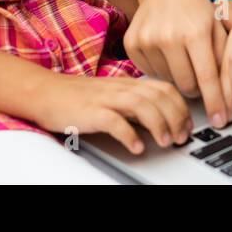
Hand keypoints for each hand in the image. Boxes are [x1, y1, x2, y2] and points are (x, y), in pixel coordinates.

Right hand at [29, 72, 191, 154]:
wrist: (45, 92)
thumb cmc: (78, 97)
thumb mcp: (113, 96)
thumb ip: (136, 105)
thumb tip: (161, 119)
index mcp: (128, 83)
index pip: (165, 88)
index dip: (181, 107)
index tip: (186, 126)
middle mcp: (121, 88)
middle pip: (158, 96)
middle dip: (175, 118)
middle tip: (179, 137)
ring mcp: (106, 98)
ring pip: (142, 105)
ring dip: (158, 125)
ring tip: (164, 142)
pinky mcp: (90, 112)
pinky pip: (114, 121)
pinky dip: (129, 135)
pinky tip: (136, 147)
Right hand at [125, 0, 228, 126]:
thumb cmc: (195, 7)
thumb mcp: (216, 26)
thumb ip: (221, 59)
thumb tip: (225, 95)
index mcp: (196, 31)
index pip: (207, 78)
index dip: (216, 102)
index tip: (220, 120)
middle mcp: (170, 36)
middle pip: (186, 85)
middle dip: (196, 88)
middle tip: (199, 76)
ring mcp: (148, 40)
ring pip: (167, 81)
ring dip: (178, 76)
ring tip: (181, 54)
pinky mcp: (132, 44)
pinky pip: (150, 73)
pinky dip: (161, 68)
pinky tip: (165, 50)